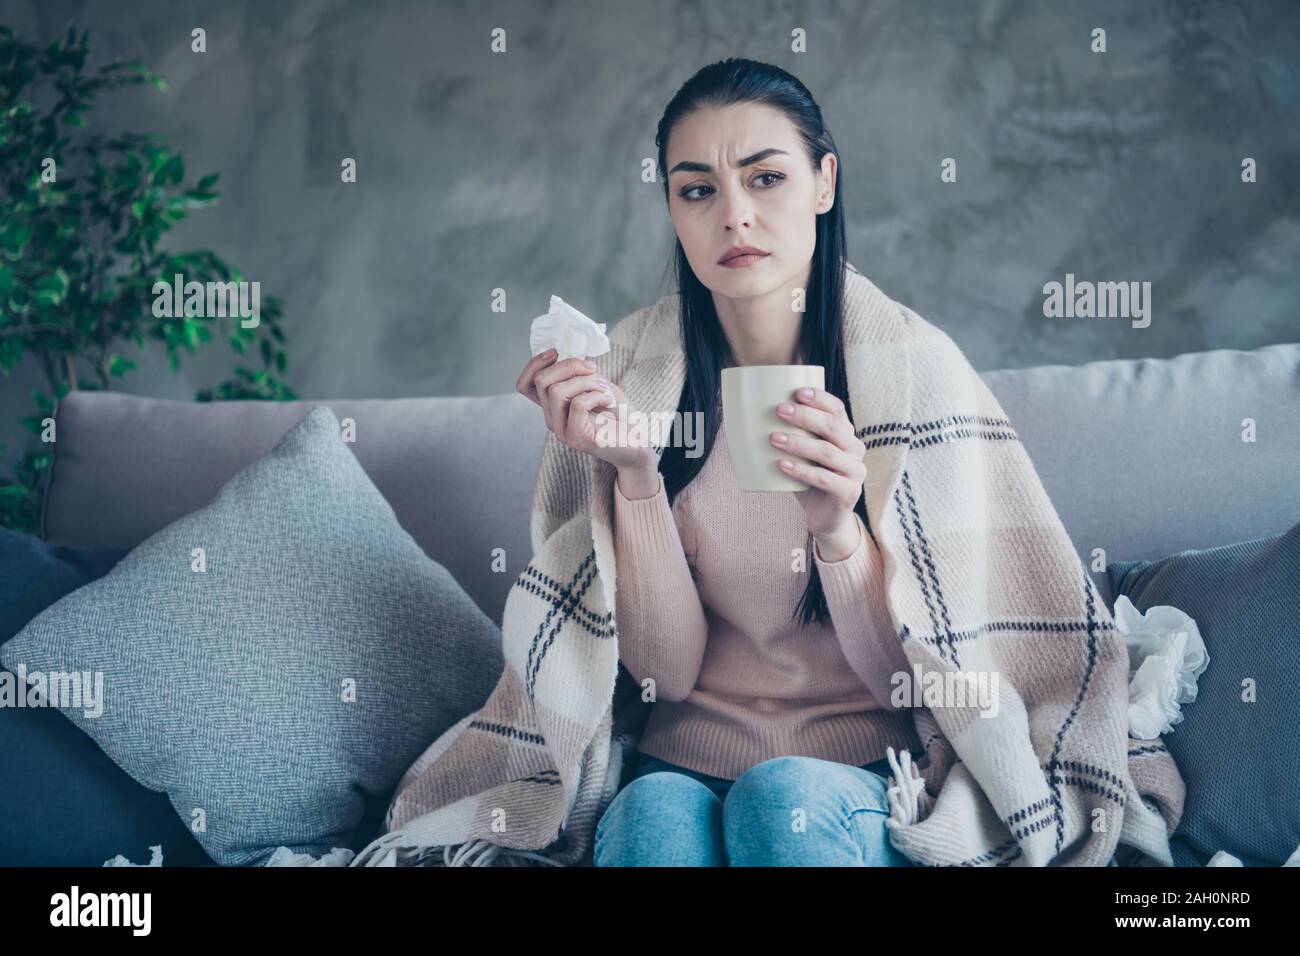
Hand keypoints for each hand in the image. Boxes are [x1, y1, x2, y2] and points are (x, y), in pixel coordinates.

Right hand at [516, 349, 653, 469]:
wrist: (637, 441)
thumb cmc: (618, 412)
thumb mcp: (595, 384)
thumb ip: (578, 373)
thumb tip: (569, 356)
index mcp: (553, 405)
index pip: (525, 385)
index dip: (534, 364)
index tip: (556, 352)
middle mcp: (552, 418)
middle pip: (542, 380)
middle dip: (569, 365)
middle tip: (593, 368)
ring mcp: (562, 430)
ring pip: (556, 391)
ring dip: (584, 381)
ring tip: (603, 387)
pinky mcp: (576, 437)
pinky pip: (577, 404)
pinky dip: (595, 395)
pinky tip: (607, 400)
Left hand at [770, 386, 866, 557]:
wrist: (826, 518)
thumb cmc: (810, 480)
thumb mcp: (803, 455)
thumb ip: (792, 436)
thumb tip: (750, 417)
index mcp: (846, 435)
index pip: (837, 410)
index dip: (820, 398)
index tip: (797, 392)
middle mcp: (855, 450)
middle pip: (833, 427)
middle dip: (805, 416)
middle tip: (779, 410)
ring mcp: (855, 472)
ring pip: (827, 452)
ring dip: (798, 443)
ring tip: (773, 438)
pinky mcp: (849, 492)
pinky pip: (824, 479)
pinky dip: (801, 471)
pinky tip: (782, 465)